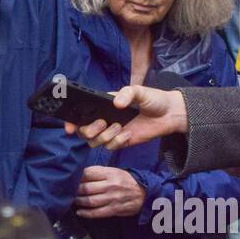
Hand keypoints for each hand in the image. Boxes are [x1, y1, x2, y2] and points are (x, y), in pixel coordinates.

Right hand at [64, 86, 187, 153]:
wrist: (169, 114)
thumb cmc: (153, 99)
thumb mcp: (140, 91)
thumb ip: (127, 93)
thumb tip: (116, 103)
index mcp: (102, 105)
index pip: (80, 114)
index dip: (71, 121)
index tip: (70, 127)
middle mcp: (103, 119)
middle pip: (84, 132)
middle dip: (90, 130)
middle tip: (103, 123)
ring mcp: (111, 131)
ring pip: (95, 142)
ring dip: (105, 136)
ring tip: (120, 127)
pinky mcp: (120, 141)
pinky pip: (110, 147)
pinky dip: (118, 142)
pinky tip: (128, 134)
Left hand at [75, 165, 145, 218]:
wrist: (145, 192)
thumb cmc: (126, 180)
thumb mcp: (114, 171)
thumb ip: (98, 173)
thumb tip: (79, 175)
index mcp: (109, 173)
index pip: (87, 173)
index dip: (76, 177)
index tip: (70, 179)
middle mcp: (110, 185)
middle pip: (86, 188)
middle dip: (74, 191)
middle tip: (68, 192)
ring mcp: (112, 198)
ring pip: (90, 201)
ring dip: (78, 202)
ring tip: (73, 201)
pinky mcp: (114, 209)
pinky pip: (97, 213)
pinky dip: (86, 213)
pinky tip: (79, 212)